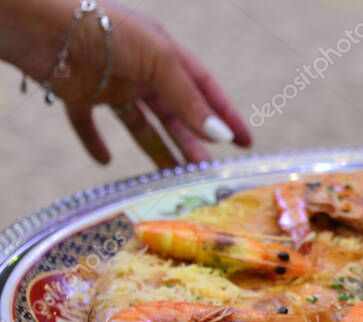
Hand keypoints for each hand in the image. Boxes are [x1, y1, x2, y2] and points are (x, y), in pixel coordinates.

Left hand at [0, 0, 250, 167]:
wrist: (40, 22)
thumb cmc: (105, 28)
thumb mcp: (158, 61)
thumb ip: (188, 99)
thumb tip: (221, 136)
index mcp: (164, 54)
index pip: (203, 90)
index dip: (224, 116)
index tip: (244, 144)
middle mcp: (140, 70)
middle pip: (173, 114)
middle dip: (191, 143)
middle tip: (206, 173)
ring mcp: (109, 82)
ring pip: (139, 124)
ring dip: (156, 150)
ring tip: (170, 179)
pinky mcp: (77, 92)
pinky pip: (88, 123)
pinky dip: (94, 142)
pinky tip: (105, 163)